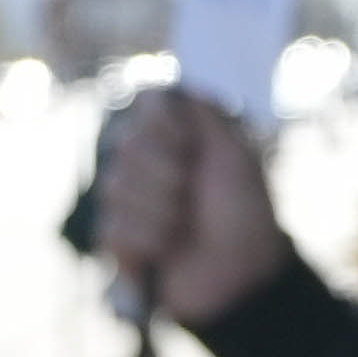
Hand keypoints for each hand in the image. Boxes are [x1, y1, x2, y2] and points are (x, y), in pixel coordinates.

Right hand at [88, 87, 288, 322]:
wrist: (244, 271)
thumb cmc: (245, 212)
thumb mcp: (236, 154)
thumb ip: (205, 113)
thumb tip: (170, 85)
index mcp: (173, 138)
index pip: (146, 107)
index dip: (168, 129)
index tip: (193, 149)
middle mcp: (144, 163)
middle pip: (125, 145)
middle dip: (167, 175)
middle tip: (193, 195)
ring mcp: (128, 202)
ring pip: (116, 187)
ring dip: (161, 211)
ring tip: (185, 226)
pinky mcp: (118, 242)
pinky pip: (112, 228)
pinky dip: (148, 240)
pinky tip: (167, 249)